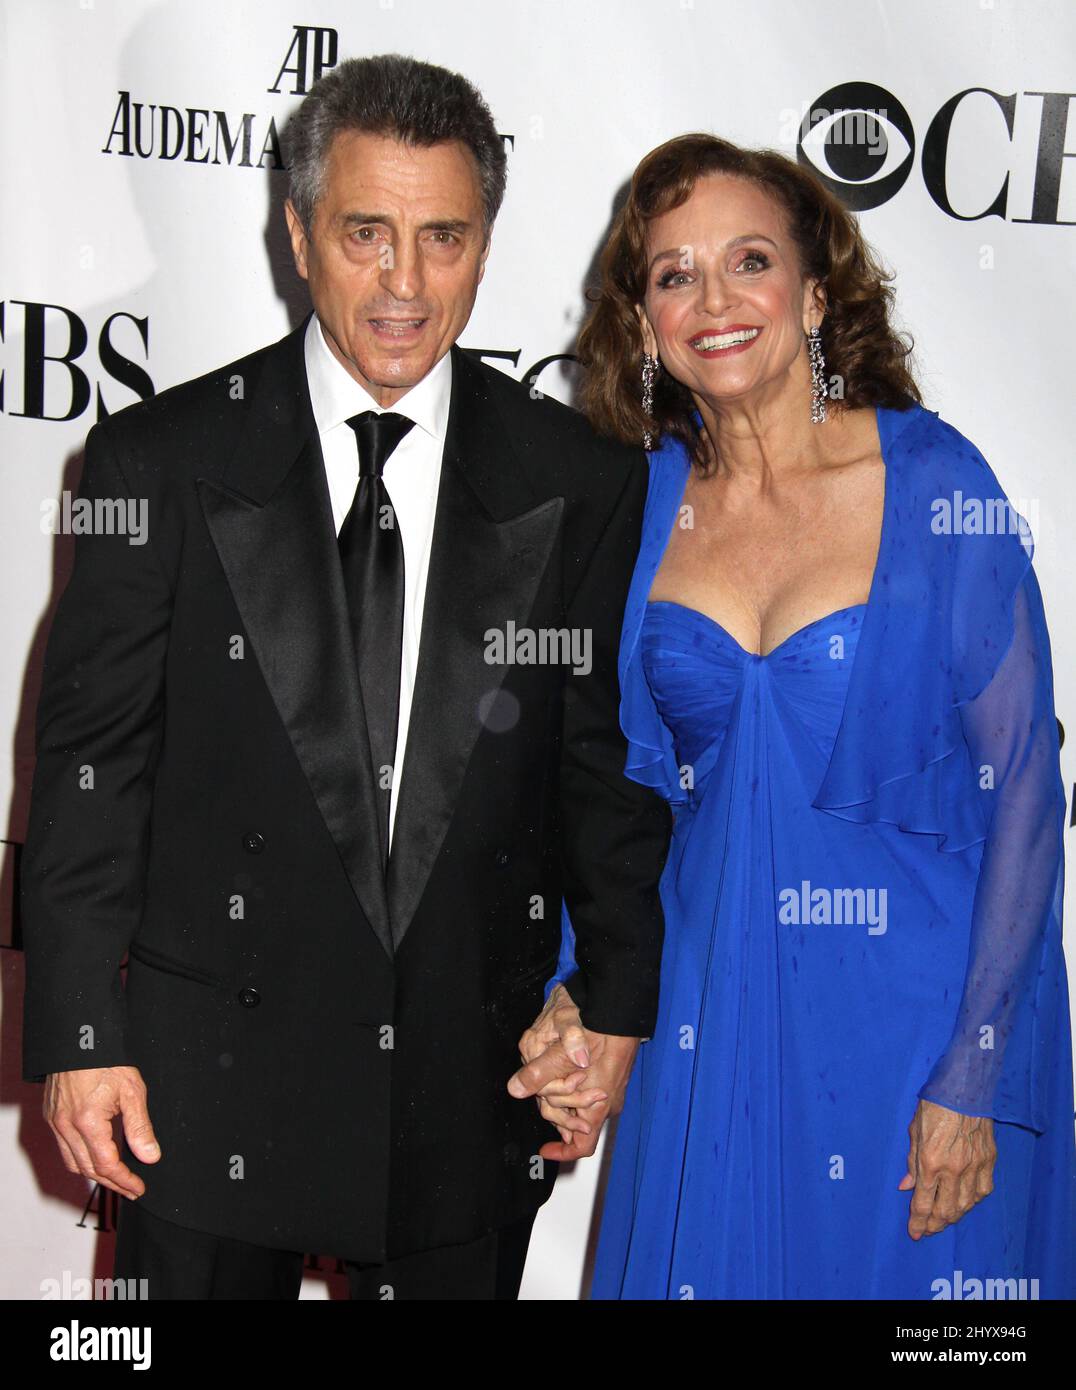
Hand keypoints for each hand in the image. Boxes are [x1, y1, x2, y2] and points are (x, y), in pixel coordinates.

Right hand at [43, 1066, 160, 1199]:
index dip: (124, 1180)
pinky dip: (80, 1158)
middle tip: (131, 1188)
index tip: (138, 1188)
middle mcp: (66, 1126)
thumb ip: (140, 1127)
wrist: (81, 1038)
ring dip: (94, 1174)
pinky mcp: (51, 1116)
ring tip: (116, 1178)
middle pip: (88, 1169)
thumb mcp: (132, 1091)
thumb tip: (150, 1156)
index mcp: (88, 1121)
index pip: (106, 1164)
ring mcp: (56, 1122)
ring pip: (73, 1162)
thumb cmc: (107, 1059)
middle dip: (111, 1182)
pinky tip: (96, 1156)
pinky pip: (64, 1148)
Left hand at [507, 984, 639, 1161]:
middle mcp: (607, 1104)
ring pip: (581, 1107)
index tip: (544, 1149)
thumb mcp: (563, 1054)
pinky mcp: (612, 1078)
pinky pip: (590, 1092)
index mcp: (597, 1108)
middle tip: (539, 1094)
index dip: (562, 1152)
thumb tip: (516, 1089)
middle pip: (575, 1124)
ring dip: (563, 1098)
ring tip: (550, 1077)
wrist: (622, 1011)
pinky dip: (573, 1088)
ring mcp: (612, 1091)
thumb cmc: (601, 1031)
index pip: (581, 1146)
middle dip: (555, 1112)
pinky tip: (563, 1071)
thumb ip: (539, 1074)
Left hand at [899, 1098, 995, 1238]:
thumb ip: (911, 1164)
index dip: (918, 1222)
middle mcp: (954, 1169)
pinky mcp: (989, 1161)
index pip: (923, 1203)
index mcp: (930, 1162)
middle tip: (927, 1230)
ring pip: (966, 1205)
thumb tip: (906, 1187)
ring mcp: (974, 1167)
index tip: (914, 1233)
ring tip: (943, 1219)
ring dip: (954, 1216)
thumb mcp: (914, 1133)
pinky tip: (965, 1203)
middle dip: (935, 1225)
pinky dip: (973, 1202)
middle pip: (945, 1210)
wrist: (963, 1090)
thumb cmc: (933, 1107)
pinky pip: (982, 1191)